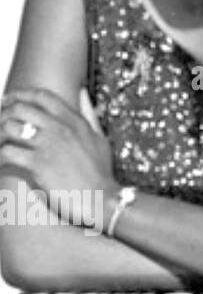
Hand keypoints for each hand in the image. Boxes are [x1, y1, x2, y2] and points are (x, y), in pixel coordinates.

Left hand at [0, 88, 114, 228]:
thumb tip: (82, 99)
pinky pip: (7, 152)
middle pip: (22, 108)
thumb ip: (88, 118)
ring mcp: (48, 145)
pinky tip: (2, 161)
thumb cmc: (101, 174)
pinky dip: (0, 156)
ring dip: (0, 134)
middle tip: (0, 122)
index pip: (43, 97)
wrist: (102, 198)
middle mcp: (60, 128)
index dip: (22, 95)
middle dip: (5, 113)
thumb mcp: (99, 140)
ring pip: (10, 126)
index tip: (11, 100)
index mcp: (75, 121)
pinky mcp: (37, 164)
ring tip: (1, 142)